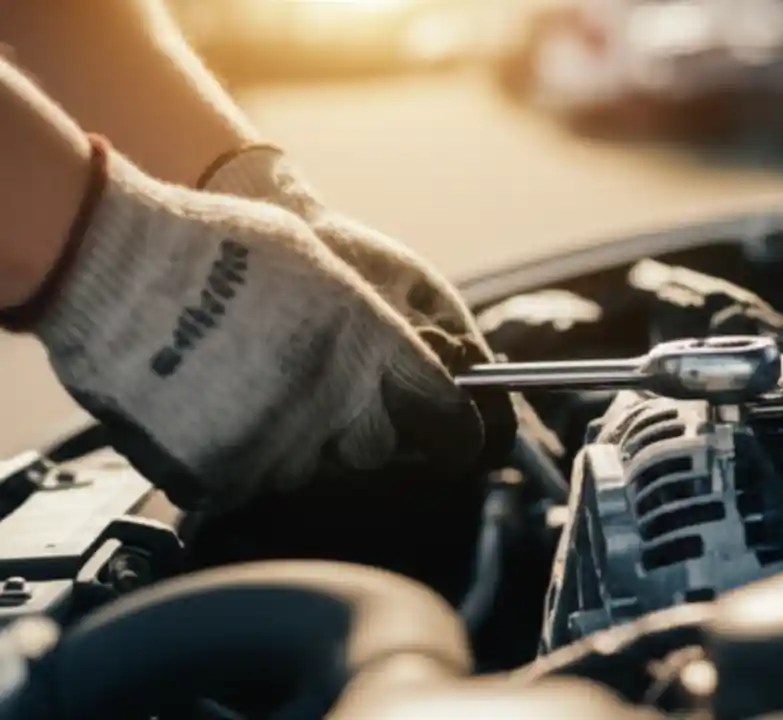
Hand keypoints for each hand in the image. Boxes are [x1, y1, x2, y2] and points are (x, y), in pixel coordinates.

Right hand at [30, 144, 485, 510]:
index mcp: (367, 343)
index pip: (443, 413)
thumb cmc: (210, 244)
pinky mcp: (219, 475)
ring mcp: (276, 442)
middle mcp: (333, 400)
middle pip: (379, 455)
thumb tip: (401, 352)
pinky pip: (245, 486)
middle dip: (363, 439)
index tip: (452, 439)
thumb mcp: (315, 263)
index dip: (453, 431)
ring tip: (249, 396)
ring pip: (310, 474)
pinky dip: (234, 462)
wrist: (108, 262)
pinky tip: (209, 414)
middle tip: (324, 409)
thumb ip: (363, 320)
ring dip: (293, 448)